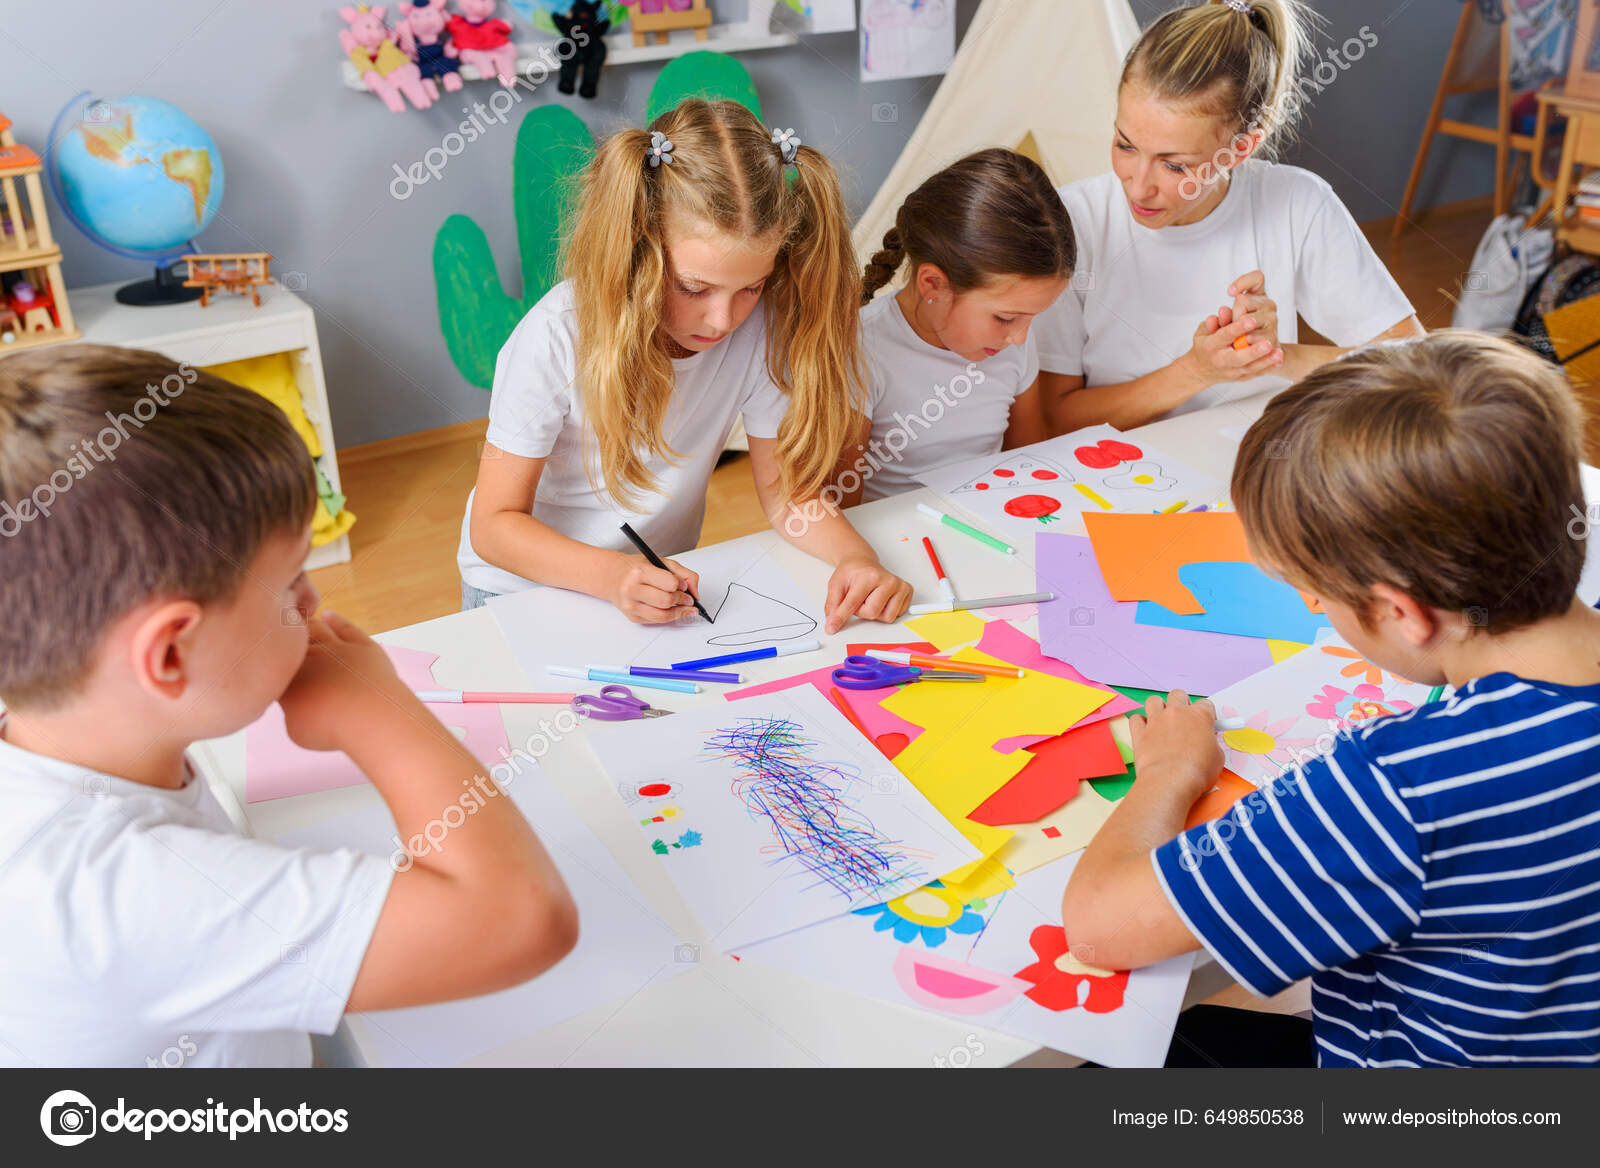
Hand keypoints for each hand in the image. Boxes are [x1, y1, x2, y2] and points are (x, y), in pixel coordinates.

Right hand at [278, 611, 411, 752]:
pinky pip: (345, 628)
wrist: (369, 717)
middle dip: (283, 639)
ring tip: (297, 621)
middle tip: (277, 637)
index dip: (270, 664)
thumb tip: (298, 705)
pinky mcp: (362, 646)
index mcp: (288, 679)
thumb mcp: (298, 729)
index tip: (268, 665)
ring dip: (305, 625)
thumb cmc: (332, 729)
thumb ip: (293, 712)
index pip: (274, 666)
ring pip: (315, 629)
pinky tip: (328, 616)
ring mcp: (336, 648)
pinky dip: (335, 620)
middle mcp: (308, 658)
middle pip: (291, 642)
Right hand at [607, 553, 702, 624]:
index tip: (685, 586)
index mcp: (639, 572)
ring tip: (686, 607)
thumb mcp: (659, 562)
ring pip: (663, 616)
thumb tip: (695, 592)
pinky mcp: (632, 617)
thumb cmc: (636, 568)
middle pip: (666, 601)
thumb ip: (683, 573)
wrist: (613, 577)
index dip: (682, 585)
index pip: (669, 583)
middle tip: (688, 599)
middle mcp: (632, 589)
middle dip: (682, 600)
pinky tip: (673, 611)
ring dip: (679, 612)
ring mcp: (630, 605)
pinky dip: (668, 617)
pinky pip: (656, 621)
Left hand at [823, 558, 911, 633]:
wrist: (863, 563)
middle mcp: (888, 580)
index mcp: (870, 575)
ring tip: (871, 598)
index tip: (832, 627)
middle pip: (872, 613)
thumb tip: (832, 625)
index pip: (853, 603)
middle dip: (862, 611)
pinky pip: (896, 615)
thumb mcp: (836, 585)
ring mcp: (900, 585)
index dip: (841, 617)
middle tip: (859, 598)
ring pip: (886, 617)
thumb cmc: (852, 573)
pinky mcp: (908, 591)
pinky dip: (885, 611)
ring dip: (875, 612)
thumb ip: (832, 605)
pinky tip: (881, 598)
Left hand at [1127, 691, 1224, 804]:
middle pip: (1178, 695)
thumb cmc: (1197, 771)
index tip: (1205, 725)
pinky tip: (1146, 732)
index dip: (1206, 714)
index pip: (1205, 704)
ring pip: (1154, 700)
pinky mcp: (1140, 732)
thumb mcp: (1217, 757)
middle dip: (1181, 704)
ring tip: (1163, 722)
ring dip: (1158, 708)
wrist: (1171, 780)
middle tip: (1184, 720)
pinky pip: (1135, 719)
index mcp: (1199, 716)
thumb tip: (1207, 744)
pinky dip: (1140, 723)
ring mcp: (1156, 720)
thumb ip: (1211, 743)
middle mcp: (1176, 713)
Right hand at [1181, 284, 1283, 385]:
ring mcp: (1231, 371)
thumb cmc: (1204, 346)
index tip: (1251, 320)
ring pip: (1250, 368)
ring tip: (1278, 353)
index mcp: (1210, 346)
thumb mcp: (1202, 332)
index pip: (1225, 336)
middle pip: (1238, 357)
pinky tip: (1279, 361)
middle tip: (1268, 343)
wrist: (1200, 370)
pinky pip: (1255, 374)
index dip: (1238, 328)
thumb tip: (1224, 311)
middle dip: (1253, 351)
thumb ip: (1214, 321)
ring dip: (1265, 361)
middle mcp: (1220, 360)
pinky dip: (1268, 368)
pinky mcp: (1239, 377)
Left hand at [1226, 270, 1280, 352]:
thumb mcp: (1228, 321)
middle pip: (1243, 300)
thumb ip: (1224, 315)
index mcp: (1259, 296)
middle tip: (1233, 325)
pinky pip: (1250, 338)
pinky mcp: (1273, 338)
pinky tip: (1243, 346)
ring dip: (1236, 331)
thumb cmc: (1239, 333)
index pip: (1257, 278)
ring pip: (1246, 320)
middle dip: (1232, 314)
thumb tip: (1222, 312)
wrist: (1256, 355)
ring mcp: (1273, 320)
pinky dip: (1242, 344)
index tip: (1230, 293)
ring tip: (1238, 337)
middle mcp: (1269, 305)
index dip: (1243, 282)